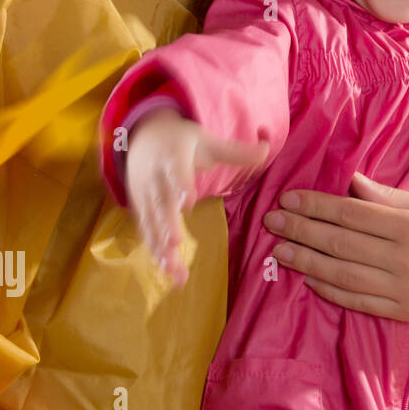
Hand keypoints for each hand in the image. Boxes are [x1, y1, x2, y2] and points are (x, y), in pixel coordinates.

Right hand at [125, 108, 268, 286]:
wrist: (143, 138)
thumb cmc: (182, 142)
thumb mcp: (207, 142)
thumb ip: (236, 151)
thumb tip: (267, 149)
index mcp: (173, 157)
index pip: (176, 170)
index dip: (181, 185)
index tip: (189, 201)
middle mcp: (155, 178)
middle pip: (161, 202)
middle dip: (167, 224)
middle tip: (175, 243)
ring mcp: (145, 196)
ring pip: (152, 223)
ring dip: (161, 247)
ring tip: (172, 269)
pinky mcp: (141, 210)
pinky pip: (147, 232)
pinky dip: (155, 251)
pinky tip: (168, 271)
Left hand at [263, 171, 408, 322]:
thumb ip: (390, 198)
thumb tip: (352, 183)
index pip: (351, 213)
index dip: (316, 206)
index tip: (289, 199)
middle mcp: (404, 258)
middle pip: (340, 242)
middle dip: (301, 230)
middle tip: (272, 221)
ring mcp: (402, 288)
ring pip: (342, 273)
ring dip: (307, 260)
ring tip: (280, 250)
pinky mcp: (403, 311)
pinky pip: (358, 301)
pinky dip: (330, 290)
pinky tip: (310, 278)